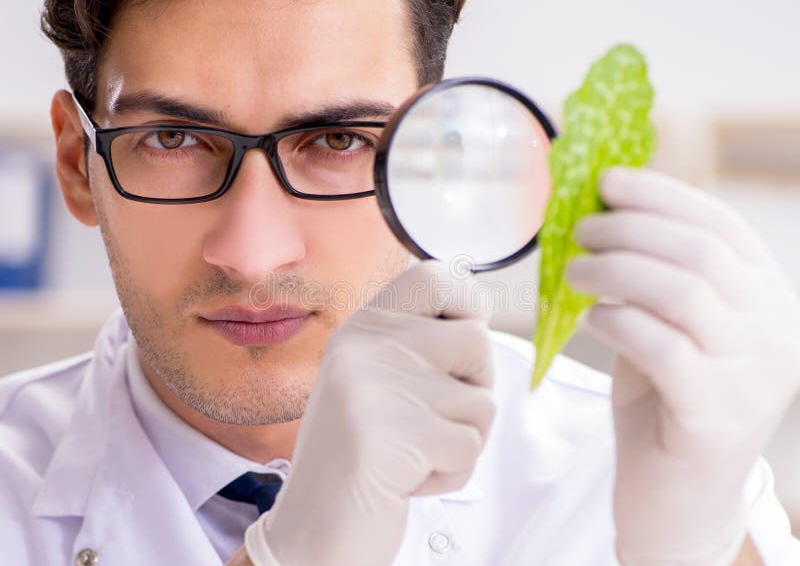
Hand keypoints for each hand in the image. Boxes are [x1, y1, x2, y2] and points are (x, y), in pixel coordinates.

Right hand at [244, 261, 495, 565]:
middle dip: (474, 388)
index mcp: (362, 329)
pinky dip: (450, 472)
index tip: (471, 323)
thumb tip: (479, 320)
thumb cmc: (356, 457)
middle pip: (476, 342)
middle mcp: (366, 347)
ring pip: (481, 401)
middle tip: (434, 419)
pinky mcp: (397, 434)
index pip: (431, 277)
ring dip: (461, 439)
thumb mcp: (373, 382)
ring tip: (412, 453)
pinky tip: (407, 478)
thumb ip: (414, 348)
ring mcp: (379, 387)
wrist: (312, 529)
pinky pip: (469, 446)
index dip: (467, 297)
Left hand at [566, 167, 799, 564]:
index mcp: (768, 297)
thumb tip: (601, 211)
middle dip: (627, 229)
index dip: (661, 194)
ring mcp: (755, 374)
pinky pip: (659, 344)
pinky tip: (590, 320)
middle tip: (577, 231)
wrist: (675, 496)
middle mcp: (776, 330)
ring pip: (681, 289)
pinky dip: (615, 320)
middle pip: (698, 250)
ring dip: (613, 269)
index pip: (720, 224)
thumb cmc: (663, 401)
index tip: (607, 180)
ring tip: (573, 273)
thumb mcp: (665, 324)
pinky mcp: (717, 414)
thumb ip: (649, 274)